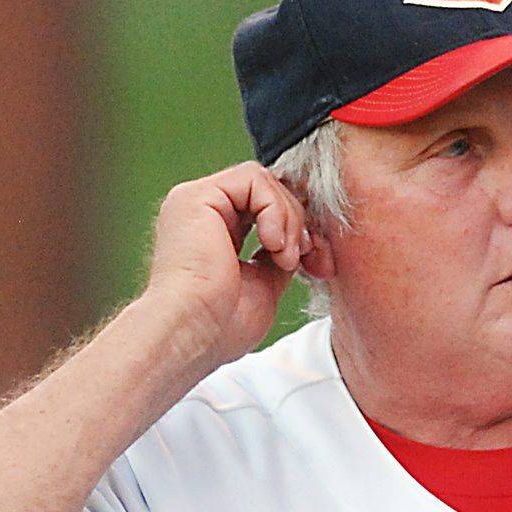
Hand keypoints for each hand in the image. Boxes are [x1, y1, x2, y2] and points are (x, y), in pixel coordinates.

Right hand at [143, 163, 323, 367]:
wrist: (193, 332)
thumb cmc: (220, 325)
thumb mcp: (265, 284)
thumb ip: (279, 256)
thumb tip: (303, 242)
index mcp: (214, 233)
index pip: (267, 210)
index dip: (300, 231)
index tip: (317, 264)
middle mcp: (203, 213)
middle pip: (270, 192)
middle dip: (300, 225)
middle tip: (303, 260)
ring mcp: (196, 202)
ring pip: (265, 182)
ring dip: (289, 220)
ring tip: (285, 258)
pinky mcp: (196, 196)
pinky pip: (254, 179)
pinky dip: (275, 210)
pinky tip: (272, 245)